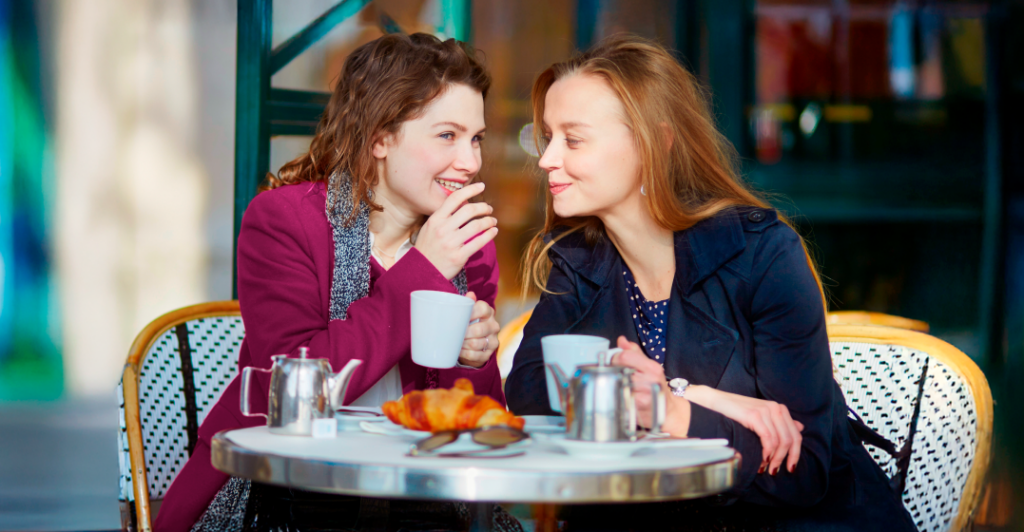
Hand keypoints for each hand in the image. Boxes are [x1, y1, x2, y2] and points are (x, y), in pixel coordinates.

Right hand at [414, 182, 497, 279]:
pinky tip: (493, 231)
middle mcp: (442, 229)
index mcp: (435, 219)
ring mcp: (451, 243)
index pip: (455, 198)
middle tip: (489, 209)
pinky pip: (479, 242)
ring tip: (492, 221)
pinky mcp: (459, 256)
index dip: (470, 190)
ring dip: (489, 221)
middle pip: (469, 210)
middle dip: (483, 207)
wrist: (422, 271)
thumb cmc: (428, 248)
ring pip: (477, 225)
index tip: (481, 186)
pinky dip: (490, 234)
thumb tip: (463, 204)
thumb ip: (444, 216)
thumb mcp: (430, 228)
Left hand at [457, 291, 498, 367]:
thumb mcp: (468, 313)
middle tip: (452, 333)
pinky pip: (475, 355)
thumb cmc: (469, 323)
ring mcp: (493, 340)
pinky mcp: (489, 353)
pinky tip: (459, 351)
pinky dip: (465, 353)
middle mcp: (494, 325)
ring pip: (476, 343)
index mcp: (489, 312)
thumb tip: (470, 294)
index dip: (470, 313)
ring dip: (463, 344)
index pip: (482, 309)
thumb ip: (467, 303)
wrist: (475, 343)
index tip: (458, 317)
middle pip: (479, 329)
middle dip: (464, 333)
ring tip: (454, 343)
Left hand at [609, 337, 689, 435]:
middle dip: (614, 372)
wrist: (666, 411)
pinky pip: (620, 396)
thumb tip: (622, 340)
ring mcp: (645, 393)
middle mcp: (650, 379)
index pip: (625, 356)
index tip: (614, 363)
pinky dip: (618, 396)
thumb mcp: (648, 367)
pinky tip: (624, 396)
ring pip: (617, 382)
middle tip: (617, 376)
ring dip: (615, 384)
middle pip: (619, 369)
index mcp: (652, 367)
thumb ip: (633, 352)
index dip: (615, 358)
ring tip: (621, 387)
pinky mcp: (638, 406)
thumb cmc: (656, 388)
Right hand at [688, 386, 804, 474]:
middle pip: (790, 439)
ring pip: (780, 441)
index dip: (795, 453)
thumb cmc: (736, 411)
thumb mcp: (761, 416)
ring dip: (774, 459)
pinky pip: (768, 439)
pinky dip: (766, 452)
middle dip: (785, 459)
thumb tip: (800, 427)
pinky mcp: (755, 415)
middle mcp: (775, 408)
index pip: (796, 434)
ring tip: (764, 468)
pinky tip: (761, 460)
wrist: (715, 401)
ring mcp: (766, 411)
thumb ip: (780, 422)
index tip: (790, 466)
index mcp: (779, 408)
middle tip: (775, 471)